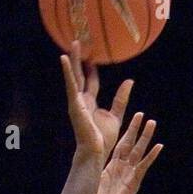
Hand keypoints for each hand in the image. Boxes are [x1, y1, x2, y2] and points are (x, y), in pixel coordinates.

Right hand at [61, 41, 132, 161]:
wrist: (96, 150)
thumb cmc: (104, 138)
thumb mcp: (116, 115)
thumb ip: (121, 99)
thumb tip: (129, 82)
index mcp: (91, 103)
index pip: (91, 82)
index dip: (93, 70)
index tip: (94, 57)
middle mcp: (81, 100)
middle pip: (80, 75)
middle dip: (79, 60)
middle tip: (79, 43)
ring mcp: (76, 101)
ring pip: (74, 76)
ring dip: (72, 59)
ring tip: (73, 43)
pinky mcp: (74, 103)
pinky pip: (70, 84)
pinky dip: (67, 71)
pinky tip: (63, 59)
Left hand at [93, 112, 162, 193]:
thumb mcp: (94, 181)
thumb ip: (94, 169)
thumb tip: (83, 159)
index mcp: (113, 167)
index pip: (120, 145)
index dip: (124, 132)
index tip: (126, 120)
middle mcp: (123, 169)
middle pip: (131, 144)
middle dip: (135, 129)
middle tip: (141, 114)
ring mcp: (130, 174)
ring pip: (139, 151)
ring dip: (146, 137)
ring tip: (152, 123)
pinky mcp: (134, 182)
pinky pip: (144, 166)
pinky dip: (151, 156)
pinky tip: (159, 146)